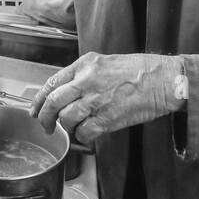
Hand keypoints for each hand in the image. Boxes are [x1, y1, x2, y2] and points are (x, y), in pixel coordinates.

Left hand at [30, 52, 185, 145]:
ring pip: (66, 118)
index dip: (39, 100)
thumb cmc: (141, 70)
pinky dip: (83, 136)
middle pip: (53, 102)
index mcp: (85, 65)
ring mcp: (96, 100)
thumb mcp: (107, 62)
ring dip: (67, 127)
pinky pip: (85, 132)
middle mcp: (87, 80)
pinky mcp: (108, 117)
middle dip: (45, 117)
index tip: (35, 109)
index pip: (52, 83)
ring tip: (74, 128)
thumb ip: (85, 75)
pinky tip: (89, 133)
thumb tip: (69, 92)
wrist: (164, 80)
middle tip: (46, 126)